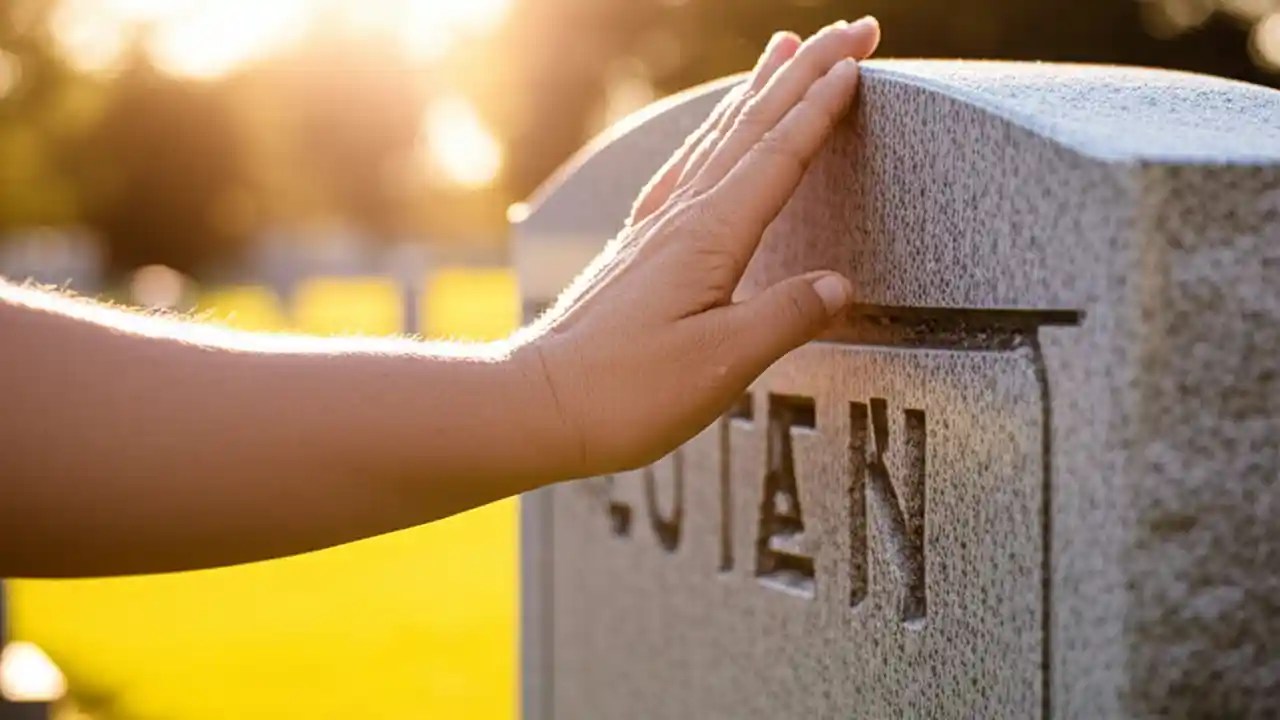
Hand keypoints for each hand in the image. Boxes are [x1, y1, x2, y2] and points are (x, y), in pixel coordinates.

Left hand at [522, 18, 881, 478]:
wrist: (537, 404)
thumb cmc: (625, 392)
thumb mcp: (722, 362)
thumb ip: (786, 317)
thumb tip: (839, 285)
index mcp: (708, 235)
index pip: (779, 153)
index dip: (821, 107)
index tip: (858, 66)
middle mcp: (679, 217)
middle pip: (752, 125)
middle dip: (805, 71)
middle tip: (850, 32)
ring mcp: (653, 227)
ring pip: (716, 137)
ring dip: (757, 90)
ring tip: (782, 50)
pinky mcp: (637, 248)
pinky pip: (687, 167)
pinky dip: (712, 134)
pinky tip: (712, 137)